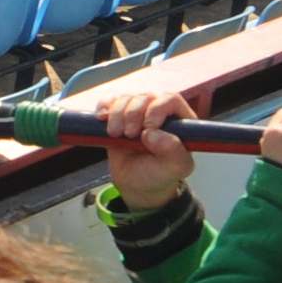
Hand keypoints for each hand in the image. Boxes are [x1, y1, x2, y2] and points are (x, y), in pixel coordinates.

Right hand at [94, 82, 201, 208]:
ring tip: (116, 134)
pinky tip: (102, 119)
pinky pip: (109, 101)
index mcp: (180, 121)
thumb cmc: (160, 175)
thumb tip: (154, 134)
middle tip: (129, 134)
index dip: (157, 109)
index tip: (147, 128)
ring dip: (117, 114)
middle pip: (145, 97)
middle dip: (133, 114)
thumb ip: (173, 151)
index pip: (171, 100)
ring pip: (126, 98)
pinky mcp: (119, 116)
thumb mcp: (175, 168)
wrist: (136, 185)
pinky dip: (103, 107)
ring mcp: (138, 113)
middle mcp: (159, 112)